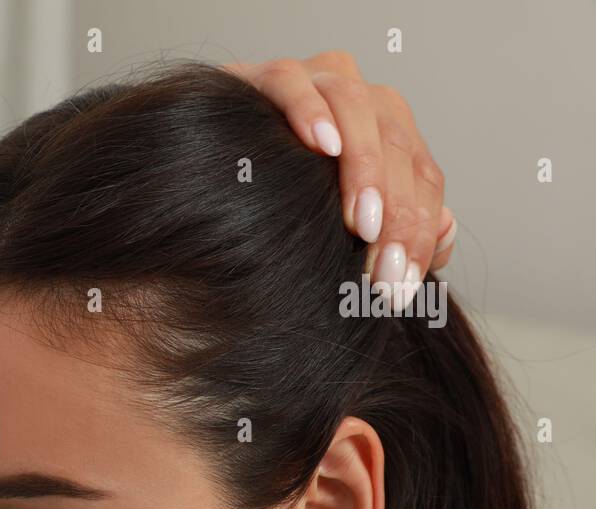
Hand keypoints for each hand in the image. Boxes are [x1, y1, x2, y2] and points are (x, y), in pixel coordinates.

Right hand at [224, 51, 456, 296]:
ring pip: (357, 109)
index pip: (422, 177)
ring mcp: (316, 81)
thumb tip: (446, 232)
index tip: (400, 288)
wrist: (206, 163)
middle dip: (397, 217)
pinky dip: (310, 111)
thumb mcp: (340, 223)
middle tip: (382, 273)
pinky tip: (321, 145)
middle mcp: (362, 100)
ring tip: (362, 224)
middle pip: (397, 147)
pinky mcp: (265, 76)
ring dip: (364, 169)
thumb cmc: (279, 197)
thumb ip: (399, 227)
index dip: (418, 233)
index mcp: (390, 133)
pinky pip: (292, 83)